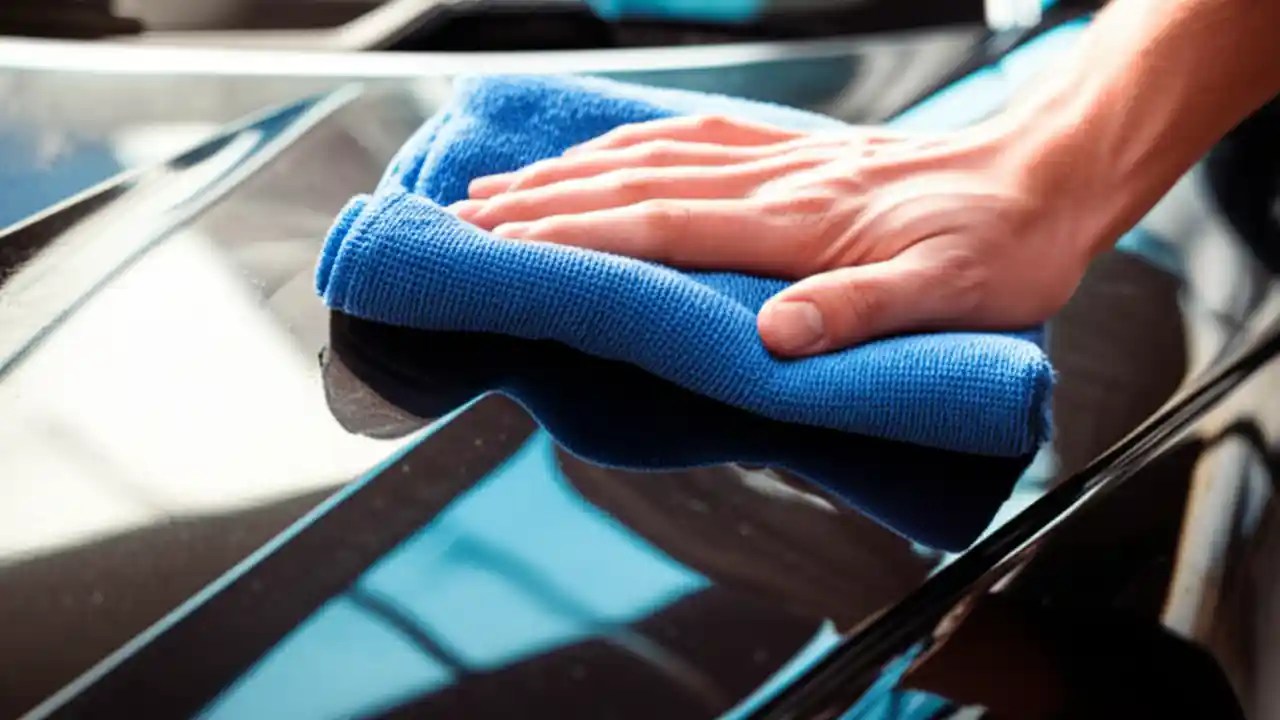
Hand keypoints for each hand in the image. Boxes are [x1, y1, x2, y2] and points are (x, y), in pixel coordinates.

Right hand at [452, 115, 1107, 356]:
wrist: (1046, 174)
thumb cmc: (1000, 246)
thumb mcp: (948, 296)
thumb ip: (857, 314)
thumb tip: (774, 338)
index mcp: (800, 223)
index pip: (662, 225)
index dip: (577, 235)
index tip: (502, 242)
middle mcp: (776, 181)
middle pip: (636, 183)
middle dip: (544, 201)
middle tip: (468, 216)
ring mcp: (783, 160)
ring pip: (654, 154)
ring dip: (572, 170)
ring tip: (505, 185)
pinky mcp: (798, 152)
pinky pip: (695, 136)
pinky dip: (632, 143)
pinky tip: (606, 151)